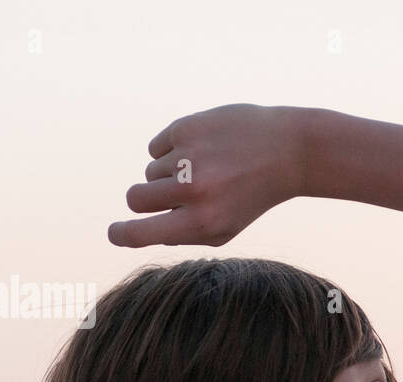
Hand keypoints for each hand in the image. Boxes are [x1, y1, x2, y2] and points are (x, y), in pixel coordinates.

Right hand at [107, 103, 305, 247]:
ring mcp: (188, 157)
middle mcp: (193, 191)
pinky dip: (173, 150)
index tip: (114, 232)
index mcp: (202, 223)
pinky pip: (157, 147)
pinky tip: (203, 150)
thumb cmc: (250, 196)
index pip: (141, 233)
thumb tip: (140, 230)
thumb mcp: (224, 227)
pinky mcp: (186, 127)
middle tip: (172, 194)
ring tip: (205, 170)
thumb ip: (182, 234)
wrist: (287, 151)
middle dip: (144, 199)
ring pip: (149, 172)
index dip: (121, 234)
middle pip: (136, 199)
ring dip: (169, 174)